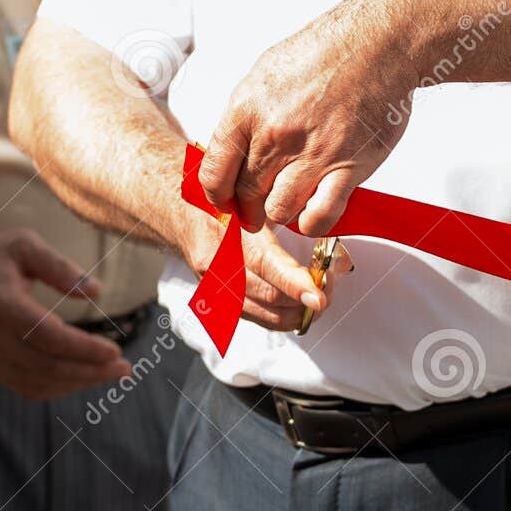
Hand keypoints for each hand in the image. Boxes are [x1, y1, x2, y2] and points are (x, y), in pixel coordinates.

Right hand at [0, 230, 131, 399]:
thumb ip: (60, 267)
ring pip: (42, 383)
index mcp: (1, 305)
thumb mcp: (23, 246)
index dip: (84, 348)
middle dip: (91, 371)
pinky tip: (85, 376)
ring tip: (112, 372)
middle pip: (49, 366)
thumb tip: (97, 292)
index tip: (115, 350)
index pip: (49, 337)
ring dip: (81, 382)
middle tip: (124, 367)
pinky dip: (62, 387)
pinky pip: (31, 388)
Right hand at [177, 212, 351, 332]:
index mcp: (225, 234)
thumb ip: (285, 210)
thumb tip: (325, 229)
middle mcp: (217, 267)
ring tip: (319, 292)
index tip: (319, 294)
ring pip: (269, 315)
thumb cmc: (221, 199)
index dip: (295, 283)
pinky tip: (300, 301)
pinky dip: (286, 314)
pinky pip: (262, 318)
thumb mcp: (249, 192)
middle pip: (270, 297)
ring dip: (301, 310)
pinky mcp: (221, 303)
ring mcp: (217, 289)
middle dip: (308, 296)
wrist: (182, 214)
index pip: (265, 265)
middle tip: (329, 284)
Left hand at [198, 0, 418, 235]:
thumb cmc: (326, 52)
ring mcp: (312, 153)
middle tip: (255, 210)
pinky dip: (312, 222)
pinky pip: (320, 215)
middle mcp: (275, 134)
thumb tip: (232, 149)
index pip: (214, 173)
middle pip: (245, 194)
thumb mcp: (265, 74)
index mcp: (247, 110)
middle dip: (247, 209)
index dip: (216, 195)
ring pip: (278, 211)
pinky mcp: (348, 166)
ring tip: (287, 204)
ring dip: (280, 213)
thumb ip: (246, 117)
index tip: (224, 200)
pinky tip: (312, 212)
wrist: (379, 42)